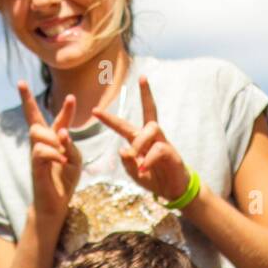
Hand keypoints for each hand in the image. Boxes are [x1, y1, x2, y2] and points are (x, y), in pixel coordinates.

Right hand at [18, 81, 81, 223]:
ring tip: (62, 153)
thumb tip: (62, 133)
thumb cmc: (64, 180)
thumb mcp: (75, 159)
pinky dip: (54, 154)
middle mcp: (41, 144)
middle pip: (33, 119)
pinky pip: (41, 151)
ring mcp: (36, 154)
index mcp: (53, 140)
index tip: (54, 91)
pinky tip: (61, 161)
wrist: (55, 204)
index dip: (56, 105)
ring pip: (38, 133)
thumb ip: (71, 144)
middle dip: (26, 100)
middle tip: (20, 83)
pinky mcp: (34, 166)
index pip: (51, 118)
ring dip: (53, 138)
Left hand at [91, 75, 191, 203]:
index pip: (123, 125)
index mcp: (139, 140)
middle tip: (143, 77)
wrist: (172, 190)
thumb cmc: (153, 177)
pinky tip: (143, 168)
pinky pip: (159, 149)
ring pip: (152, 128)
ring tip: (135, 156)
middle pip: (149, 111)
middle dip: (146, 94)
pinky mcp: (172, 152)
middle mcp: (152, 137)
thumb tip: (122, 149)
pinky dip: (148, 159)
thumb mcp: (134, 172)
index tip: (95, 110)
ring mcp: (163, 142)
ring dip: (140, 141)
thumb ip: (127, 163)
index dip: (109, 118)